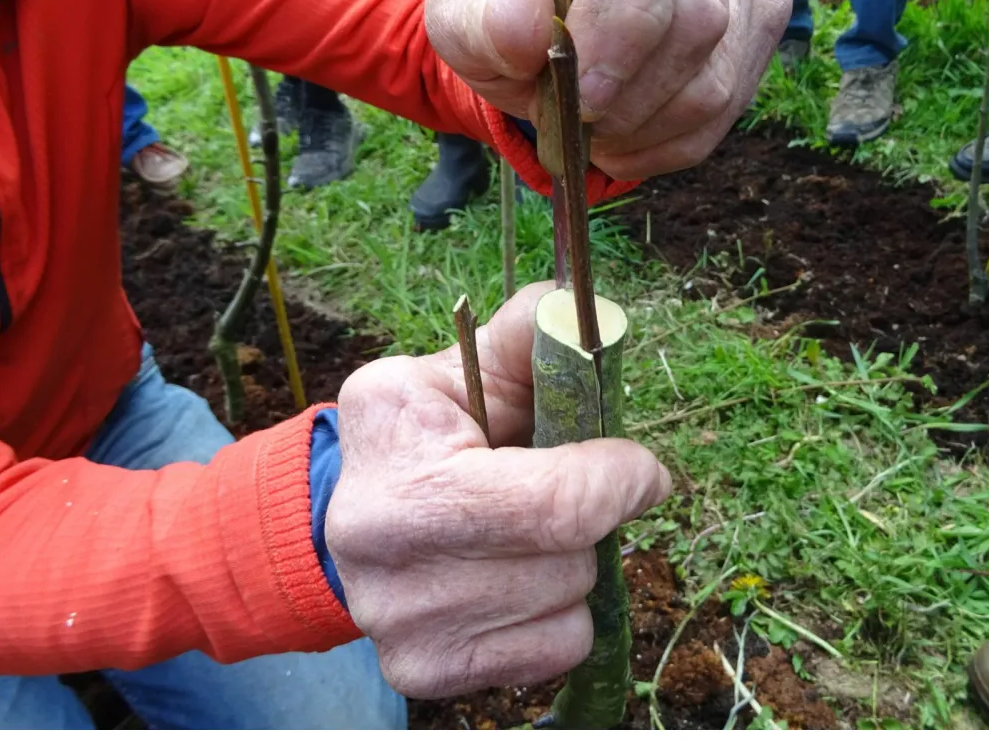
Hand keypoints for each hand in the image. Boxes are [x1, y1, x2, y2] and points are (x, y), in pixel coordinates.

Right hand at [327, 282, 671, 697]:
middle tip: (561, 493)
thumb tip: (586, 315)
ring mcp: (399, 620)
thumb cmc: (425, 435)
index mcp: (395, 448)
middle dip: (588, 520)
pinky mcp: (424, 672)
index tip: (641, 468)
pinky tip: (513, 582)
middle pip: (567, 556)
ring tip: (521, 536)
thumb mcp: (462, 369)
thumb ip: (525, 336)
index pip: (552, 501)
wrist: (347, 518)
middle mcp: (382, 542)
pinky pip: (557, 649)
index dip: (619, 480)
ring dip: (571, 567)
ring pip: (569, 603)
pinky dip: (557, 616)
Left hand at [424, 0, 791, 181]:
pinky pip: (727, 108)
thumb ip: (478, 12)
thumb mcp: (464, 5)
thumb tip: (529, 14)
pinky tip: (622, 138)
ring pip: (716, 75)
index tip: (578, 91)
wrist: (543, 14)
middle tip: (564, 115)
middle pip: (696, 13)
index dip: (621, 15)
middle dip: (623, 95)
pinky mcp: (762, 17)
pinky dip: (665, 144)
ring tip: (588, 129)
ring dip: (642, 127)